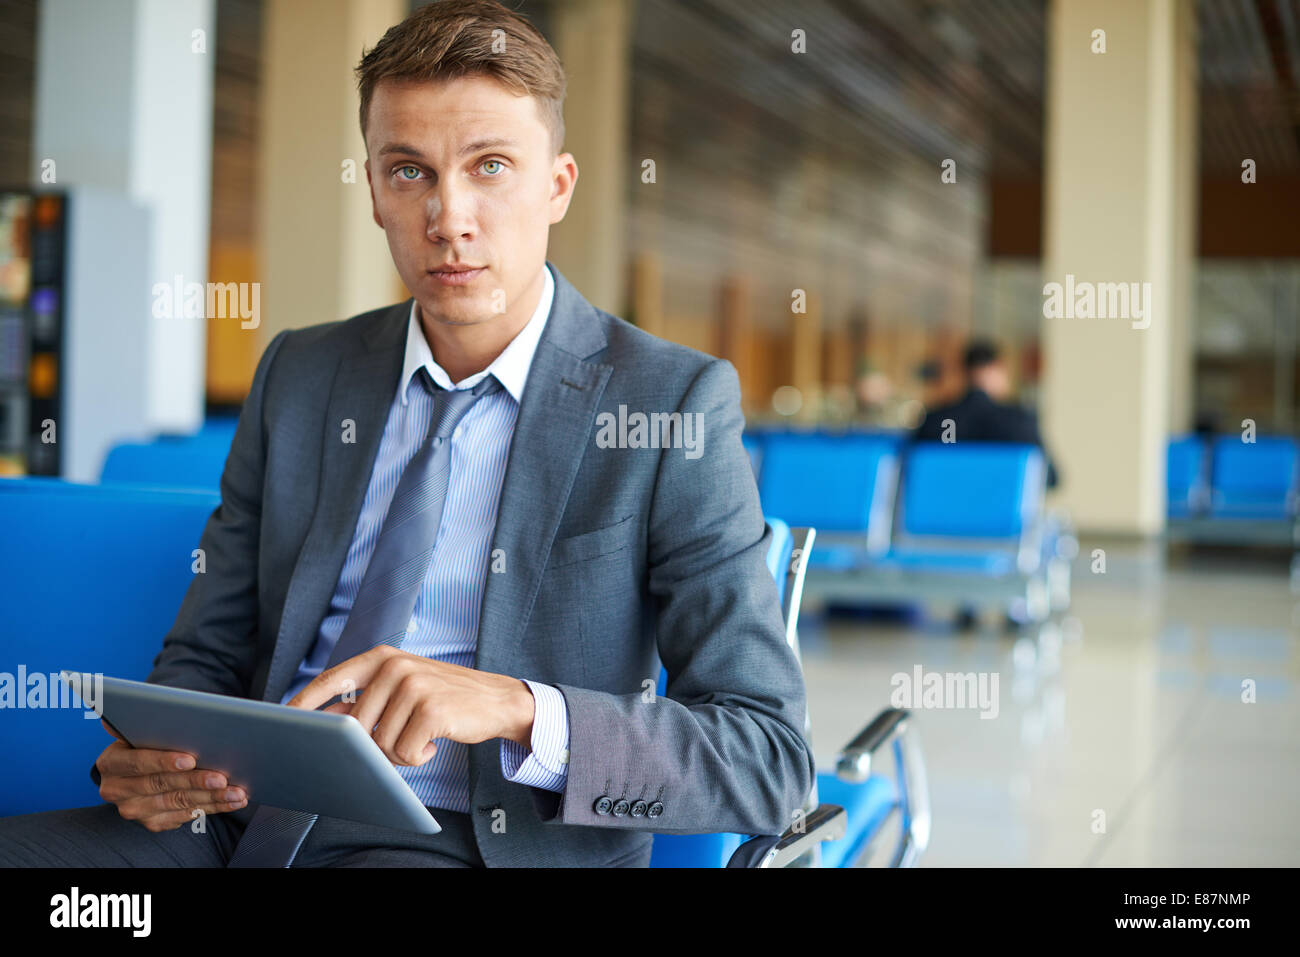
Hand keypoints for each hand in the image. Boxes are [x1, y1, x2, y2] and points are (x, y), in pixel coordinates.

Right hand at [94, 719, 246, 831]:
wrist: (135, 773)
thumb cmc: (148, 742)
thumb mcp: (140, 730)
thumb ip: (143, 721)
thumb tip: (139, 701)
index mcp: (111, 762)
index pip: (138, 763)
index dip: (164, 762)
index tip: (190, 759)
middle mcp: (117, 790)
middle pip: (161, 785)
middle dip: (195, 781)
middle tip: (222, 778)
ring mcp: (134, 809)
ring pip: (178, 802)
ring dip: (211, 798)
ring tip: (237, 792)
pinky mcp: (153, 822)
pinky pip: (187, 815)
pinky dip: (214, 807)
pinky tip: (233, 801)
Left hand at [288, 646, 534, 766]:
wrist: (496, 700)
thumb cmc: (443, 697)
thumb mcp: (401, 688)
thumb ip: (365, 700)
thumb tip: (322, 723)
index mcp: (382, 657)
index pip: (331, 680)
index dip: (304, 702)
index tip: (283, 718)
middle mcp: (395, 666)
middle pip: (354, 727)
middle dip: (371, 747)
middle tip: (401, 742)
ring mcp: (414, 685)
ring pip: (380, 744)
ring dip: (400, 754)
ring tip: (422, 738)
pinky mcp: (432, 709)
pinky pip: (405, 753)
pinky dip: (419, 758)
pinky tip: (434, 744)